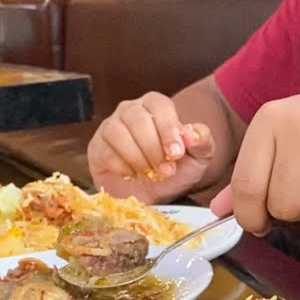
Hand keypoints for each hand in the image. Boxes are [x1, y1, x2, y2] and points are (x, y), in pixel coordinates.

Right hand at [88, 92, 215, 202]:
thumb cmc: (176, 170)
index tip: (176, 154)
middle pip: (136, 118)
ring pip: (117, 132)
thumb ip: (202, 141)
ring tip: (150, 174)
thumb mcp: (199, 158)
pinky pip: (105, 152)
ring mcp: (110, 127)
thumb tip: (192, 134)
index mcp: (155, 105)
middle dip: (153, 148)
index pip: (159, 105)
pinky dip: (122, 168)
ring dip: (137, 158)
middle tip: (165, 171)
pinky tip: (133, 176)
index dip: (167, 128)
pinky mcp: (97, 147)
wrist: (155, 194)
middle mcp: (130, 110)